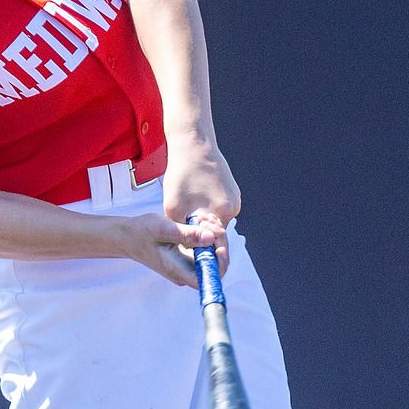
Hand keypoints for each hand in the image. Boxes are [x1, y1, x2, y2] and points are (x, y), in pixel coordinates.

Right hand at [121, 212, 226, 287]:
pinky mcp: (189, 256)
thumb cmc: (142, 233)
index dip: (220, 263)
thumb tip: (210, 238)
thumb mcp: (163, 229)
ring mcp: (188, 265)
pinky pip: (207, 248)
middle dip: (219, 242)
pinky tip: (201, 221)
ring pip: (214, 255)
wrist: (129, 236)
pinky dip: (209, 234)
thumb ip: (187, 234)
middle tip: (208, 221)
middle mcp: (186, 272)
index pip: (209, 278)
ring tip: (203, 218)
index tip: (218, 243)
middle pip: (216, 264)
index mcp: (180, 271)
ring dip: (215, 235)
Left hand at [162, 138, 239, 275]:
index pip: (216, 245)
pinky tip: (195, 200)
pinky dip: (207, 210)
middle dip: (203, 237)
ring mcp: (234, 199)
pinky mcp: (232, 191)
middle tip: (186, 238)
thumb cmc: (182, 173)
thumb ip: (182, 231)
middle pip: (217, 234)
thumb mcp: (173, 207)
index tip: (198, 264)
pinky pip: (219, 209)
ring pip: (217, 221)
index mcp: (221, 213)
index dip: (207, 256)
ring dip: (203, 222)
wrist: (194, 144)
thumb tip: (185, 250)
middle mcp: (233, 208)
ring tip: (187, 213)